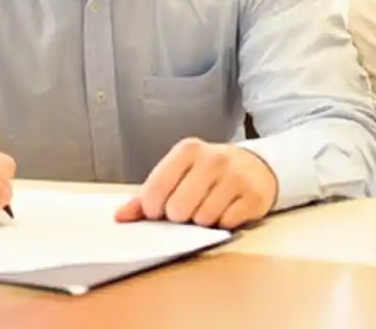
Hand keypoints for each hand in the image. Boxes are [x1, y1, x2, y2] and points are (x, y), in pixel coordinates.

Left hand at [114, 138, 277, 229]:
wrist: (255, 166)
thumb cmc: (208, 173)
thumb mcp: (178, 174)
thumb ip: (148, 194)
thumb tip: (121, 217)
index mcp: (188, 150)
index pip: (156, 189)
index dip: (152, 209)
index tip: (158, 210)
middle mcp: (213, 160)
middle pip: (178, 209)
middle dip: (179, 217)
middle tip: (186, 209)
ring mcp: (236, 177)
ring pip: (203, 219)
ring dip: (202, 221)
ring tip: (208, 207)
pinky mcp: (254, 196)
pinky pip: (226, 224)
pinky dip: (223, 224)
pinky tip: (226, 210)